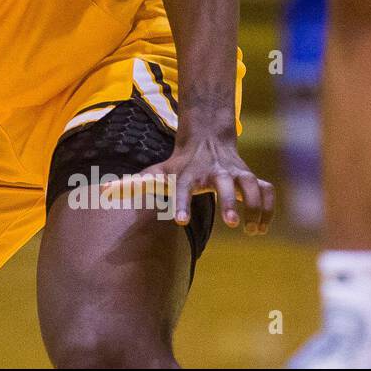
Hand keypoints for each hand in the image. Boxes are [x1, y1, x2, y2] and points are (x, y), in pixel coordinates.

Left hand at [108, 133, 274, 234]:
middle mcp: (214, 172)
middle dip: (229, 201)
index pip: (182, 189)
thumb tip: (102, 192)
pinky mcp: (250, 178)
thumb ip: (132, 184)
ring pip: (252, 185)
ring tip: (252, 230)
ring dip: (255, 206)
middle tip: (231, 223)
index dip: (180, 204)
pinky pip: (267, 192)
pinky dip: (268, 208)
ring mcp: (235, 174)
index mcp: (188, 175)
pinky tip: (261, 228)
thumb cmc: (178, 164)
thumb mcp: (156, 172)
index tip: (178, 221)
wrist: (206, 139)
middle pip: (224, 184)